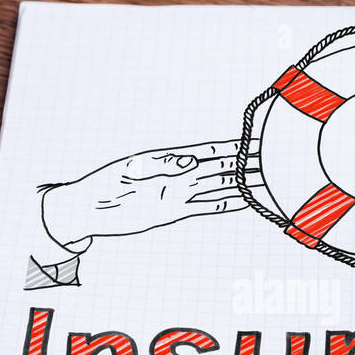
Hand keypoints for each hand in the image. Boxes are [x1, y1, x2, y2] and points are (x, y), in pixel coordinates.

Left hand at [40, 140, 255, 247]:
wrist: (86, 211)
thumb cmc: (103, 185)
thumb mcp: (131, 170)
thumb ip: (163, 164)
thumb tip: (191, 162)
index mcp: (167, 159)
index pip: (206, 152)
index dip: (229, 148)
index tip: (250, 142)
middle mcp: (176, 176)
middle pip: (217, 169)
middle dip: (242, 164)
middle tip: (268, 161)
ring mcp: (176, 194)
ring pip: (215, 188)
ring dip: (238, 185)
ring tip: (262, 181)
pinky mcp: (172, 212)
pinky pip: (203, 207)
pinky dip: (223, 205)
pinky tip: (240, 202)